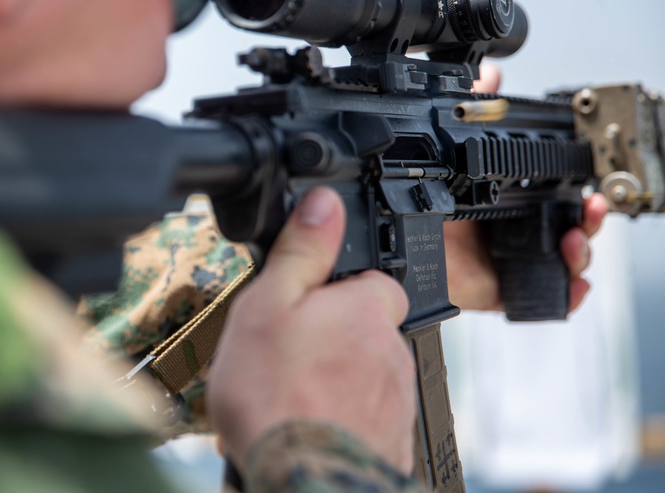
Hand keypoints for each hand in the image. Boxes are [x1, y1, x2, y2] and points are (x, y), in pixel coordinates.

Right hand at [207, 187, 414, 472]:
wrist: (303, 480)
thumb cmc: (275, 394)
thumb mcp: (268, 304)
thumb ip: (301, 251)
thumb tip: (325, 201)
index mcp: (367, 309)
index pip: (371, 279)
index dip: (334, 289)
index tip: (303, 305)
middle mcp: (393, 352)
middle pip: (365, 330)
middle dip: (332, 338)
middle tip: (285, 355)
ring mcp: (397, 402)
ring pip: (364, 375)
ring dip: (334, 380)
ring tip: (288, 396)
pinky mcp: (392, 444)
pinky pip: (364, 418)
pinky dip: (339, 419)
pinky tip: (306, 425)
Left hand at [444, 62, 608, 311]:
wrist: (394, 239)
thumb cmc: (423, 199)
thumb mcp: (452, 153)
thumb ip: (473, 112)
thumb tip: (490, 72)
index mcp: (511, 202)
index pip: (558, 200)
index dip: (578, 197)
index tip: (589, 189)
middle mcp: (516, 232)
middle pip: (571, 230)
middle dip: (589, 223)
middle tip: (589, 210)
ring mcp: (512, 260)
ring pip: (564, 262)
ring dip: (580, 253)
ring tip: (572, 243)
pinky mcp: (502, 287)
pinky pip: (542, 297)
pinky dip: (563, 294)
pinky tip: (569, 285)